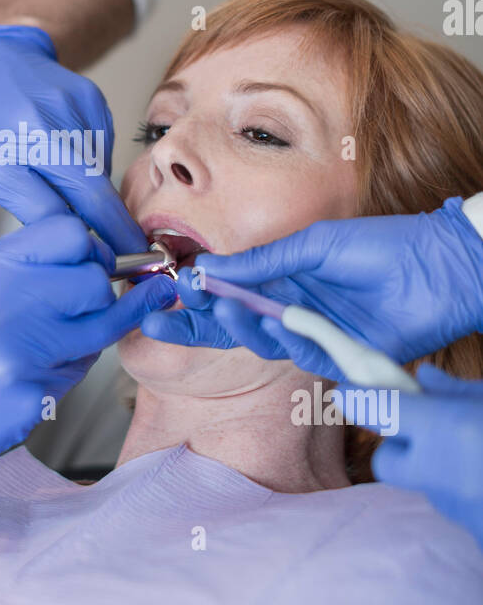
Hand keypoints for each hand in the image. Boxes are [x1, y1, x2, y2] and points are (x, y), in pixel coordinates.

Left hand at [0, 24, 145, 254]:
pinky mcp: (88, 98)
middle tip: (133, 259)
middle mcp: (32, 128)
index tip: (80, 263)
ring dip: (101, 200)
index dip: (67, 244)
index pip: (46, 213)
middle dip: (114, 232)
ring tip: (89, 213)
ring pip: (101, 173)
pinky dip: (97, 168)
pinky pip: (105, 149)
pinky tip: (72, 167)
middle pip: (89, 194)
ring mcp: (65, 109)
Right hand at [0, 214, 175, 506]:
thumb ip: (16, 270)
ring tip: (51, 345)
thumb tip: (85, 261)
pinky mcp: (30, 398)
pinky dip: (64, 375)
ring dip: (87, 336)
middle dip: (96, 296)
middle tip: (75, 311)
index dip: (87, 249)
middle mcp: (3, 304)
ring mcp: (19, 354)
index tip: (86, 264)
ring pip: (99, 329)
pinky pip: (77, 375)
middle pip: (95, 280)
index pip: (70, 233)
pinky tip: (28, 378)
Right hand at [142, 199, 482, 378]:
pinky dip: (286, 340)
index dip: (197, 299)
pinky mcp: (342, 360)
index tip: (165, 294)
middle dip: (197, 325)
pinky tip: (273, 322)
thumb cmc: (385, 247)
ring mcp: (317, 337)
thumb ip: (263, 261)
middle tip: (163, 319)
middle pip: (235, 326)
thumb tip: (210, 266)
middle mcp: (294, 311)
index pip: (230, 293)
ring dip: (240, 326)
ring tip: (221, 306)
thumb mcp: (314, 244)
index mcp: (285, 281)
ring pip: (264, 342)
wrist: (442, 266)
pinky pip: (304, 356)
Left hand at [334, 364, 482, 548]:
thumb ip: (457, 390)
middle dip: (402, 447)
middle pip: (388, 462)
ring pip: (424, 485)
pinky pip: (453, 505)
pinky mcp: (475, 534)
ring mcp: (456, 510)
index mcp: (448, 430)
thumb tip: (423, 377)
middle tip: (433, 433)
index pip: (378, 410)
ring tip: (472, 457)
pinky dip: (464, 491)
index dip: (358, 400)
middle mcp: (441, 473)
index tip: (344, 394)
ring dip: (439, 470)